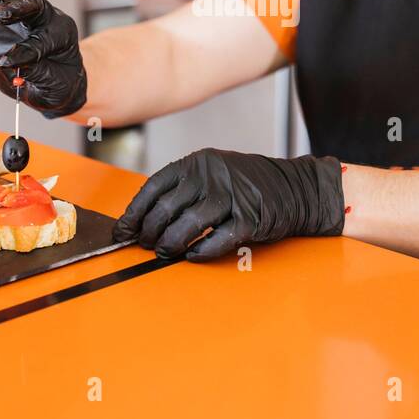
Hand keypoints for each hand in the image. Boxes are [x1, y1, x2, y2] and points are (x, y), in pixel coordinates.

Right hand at [0, 0, 86, 117]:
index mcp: (60, 32)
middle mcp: (41, 16)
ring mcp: (18, 11)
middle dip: (19, 7)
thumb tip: (8, 60)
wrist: (48, 81)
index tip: (9, 65)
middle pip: (32, 3)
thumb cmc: (55, 80)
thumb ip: (33, 69)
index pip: (43, 40)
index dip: (27, 52)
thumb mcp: (51, 81)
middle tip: (5, 15)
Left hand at [114, 148, 345, 260]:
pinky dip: (202, 251)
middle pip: (167, 208)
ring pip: (188, 225)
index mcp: (197, 163)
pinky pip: (218, 239)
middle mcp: (212, 176)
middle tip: (145, 246)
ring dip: (171, 244)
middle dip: (150, 232)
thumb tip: (144, 219)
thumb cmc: (247, 184)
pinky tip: (194, 256)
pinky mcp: (250, 218)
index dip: (135, 212)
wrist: (294, 187)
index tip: (123, 230)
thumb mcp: (212, 174)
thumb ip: (182, 190)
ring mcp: (232, 196)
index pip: (154, 187)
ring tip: (165, 252)